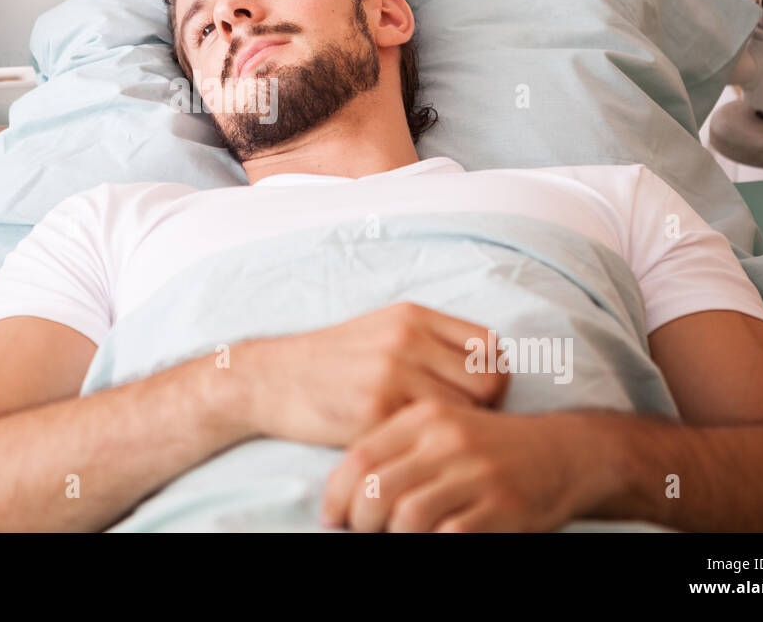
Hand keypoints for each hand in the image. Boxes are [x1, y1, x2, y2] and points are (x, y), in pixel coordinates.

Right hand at [234, 303, 508, 446]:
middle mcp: (406, 339)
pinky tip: (404, 446)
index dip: (492, 375)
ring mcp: (390, 374)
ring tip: (431, 438)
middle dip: (485, 408)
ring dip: (455, 431)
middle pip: (490, 380)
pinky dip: (420, 446)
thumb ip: (430, 341)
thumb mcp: (382, 330)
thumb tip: (483, 367)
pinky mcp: (374, 411)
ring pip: (464, 412)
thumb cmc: (332, 361)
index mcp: (413, 316)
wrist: (270, 380)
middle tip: (459, 426)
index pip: (491, 345)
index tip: (475, 396)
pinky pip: (425, 435)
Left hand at [321, 400, 603, 530]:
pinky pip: (450, 535)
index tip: (332, 516)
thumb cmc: (489, 448)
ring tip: (394, 538)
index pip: (360, 457)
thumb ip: (396, 450)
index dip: (337, 494)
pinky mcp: (503, 506)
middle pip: (377, 489)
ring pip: (408, 515)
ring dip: (392, 536)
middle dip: (359, 521)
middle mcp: (448, 440)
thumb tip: (346, 492)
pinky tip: (432, 540)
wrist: (564, 452)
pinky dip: (431, 543)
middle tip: (363, 532)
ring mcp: (477, 474)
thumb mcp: (440, 431)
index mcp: (425, 417)